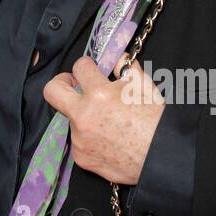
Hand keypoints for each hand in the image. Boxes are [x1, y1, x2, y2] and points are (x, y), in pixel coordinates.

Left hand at [42, 53, 164, 183]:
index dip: (85, 64)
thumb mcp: (145, 87)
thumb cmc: (157, 123)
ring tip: (109, 123)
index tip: (90, 68)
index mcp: (99, 94)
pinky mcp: (82, 158)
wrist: (163, 158)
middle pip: (52, 91)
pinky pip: (79, 141)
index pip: (79, 68)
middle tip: (72, 84)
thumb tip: (117, 57)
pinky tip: (109, 140)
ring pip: (72, 119)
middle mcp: (83, 117)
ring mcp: (80, 139)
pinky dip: (90, 137)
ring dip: (85, 116)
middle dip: (60, 82)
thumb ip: (127, 67)